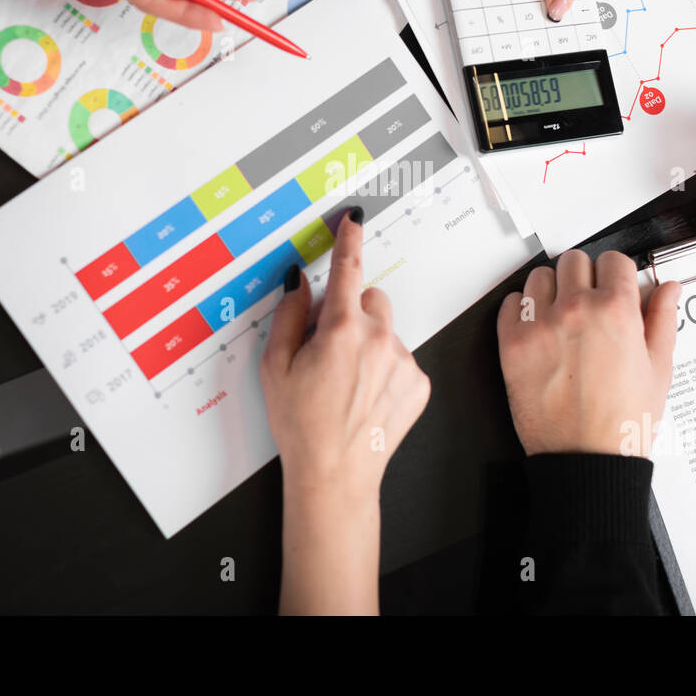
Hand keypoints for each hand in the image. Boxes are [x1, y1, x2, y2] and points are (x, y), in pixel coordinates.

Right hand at [260, 208, 429, 614]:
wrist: (336, 475)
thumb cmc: (301, 425)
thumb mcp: (275, 367)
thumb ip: (288, 316)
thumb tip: (299, 284)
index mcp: (341, 330)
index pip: (346, 270)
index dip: (348, 240)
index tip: (353, 219)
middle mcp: (379, 338)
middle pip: (370, 300)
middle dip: (351, 313)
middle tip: (330, 348)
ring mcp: (404, 361)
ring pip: (387, 331)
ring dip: (370, 344)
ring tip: (348, 384)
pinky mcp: (420, 383)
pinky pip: (402, 359)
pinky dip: (386, 370)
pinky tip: (367, 397)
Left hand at [497, 249, 681, 457]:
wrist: (586, 460)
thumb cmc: (623, 423)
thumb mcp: (658, 369)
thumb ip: (662, 320)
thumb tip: (668, 289)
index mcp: (616, 312)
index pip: (614, 260)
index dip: (617, 274)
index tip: (615, 286)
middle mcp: (576, 311)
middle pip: (575, 261)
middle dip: (586, 277)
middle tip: (590, 301)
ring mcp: (540, 326)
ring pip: (540, 277)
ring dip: (552, 288)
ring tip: (562, 313)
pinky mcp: (512, 345)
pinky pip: (509, 304)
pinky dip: (521, 309)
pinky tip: (537, 326)